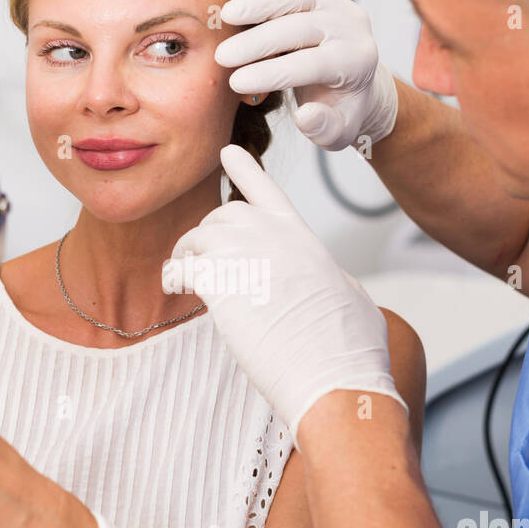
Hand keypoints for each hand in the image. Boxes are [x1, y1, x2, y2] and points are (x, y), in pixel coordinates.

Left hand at [162, 144, 407, 449]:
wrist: (335, 374)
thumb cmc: (351, 349)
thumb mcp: (353, 297)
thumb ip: (329, 279)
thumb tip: (334, 284)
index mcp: (303, 239)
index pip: (267, 193)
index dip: (245, 171)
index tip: (227, 152)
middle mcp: (272, 236)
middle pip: (225, 214)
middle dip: (210, 235)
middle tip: (204, 264)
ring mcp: (245, 255)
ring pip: (198, 237)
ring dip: (189, 257)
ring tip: (187, 280)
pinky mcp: (220, 282)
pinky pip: (182, 268)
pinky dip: (176, 277)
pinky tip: (179, 290)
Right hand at [215, 0, 398, 152]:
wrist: (358, 84)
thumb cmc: (340, 111)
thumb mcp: (338, 132)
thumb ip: (323, 127)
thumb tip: (305, 115)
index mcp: (356, 63)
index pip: (310, 65)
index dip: (271, 74)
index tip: (236, 83)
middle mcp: (352, 28)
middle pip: (301, 28)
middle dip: (258, 42)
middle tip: (223, 56)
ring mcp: (339, 5)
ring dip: (261, 3)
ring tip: (227, 15)